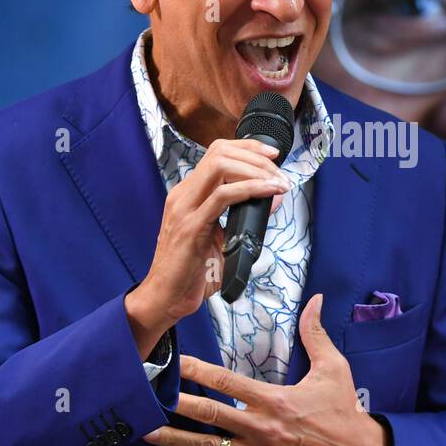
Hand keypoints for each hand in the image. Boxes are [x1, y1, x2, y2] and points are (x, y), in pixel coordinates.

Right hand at [127, 138, 289, 328]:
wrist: (166, 298)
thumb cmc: (193, 272)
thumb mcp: (223, 238)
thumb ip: (246, 216)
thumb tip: (273, 197)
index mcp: (188, 194)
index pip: (216, 152)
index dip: (247, 147)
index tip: (272, 155)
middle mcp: (183, 195)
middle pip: (220, 152)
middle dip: (255, 156)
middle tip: (280, 173)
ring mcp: (184, 208)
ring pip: (220, 166)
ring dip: (255, 170)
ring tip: (277, 182)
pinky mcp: (190, 226)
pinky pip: (222, 196)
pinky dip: (251, 189)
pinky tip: (268, 192)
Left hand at [142, 294, 393, 445]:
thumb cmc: (342, 409)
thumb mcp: (333, 367)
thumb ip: (315, 334)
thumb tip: (314, 300)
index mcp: (274, 400)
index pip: (226, 382)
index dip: (197, 371)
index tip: (175, 362)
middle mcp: (261, 428)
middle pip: (209, 415)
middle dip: (176, 405)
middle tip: (148, 399)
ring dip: (176, 440)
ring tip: (149, 433)